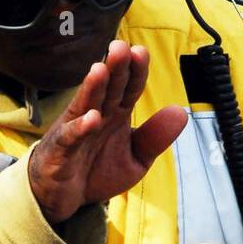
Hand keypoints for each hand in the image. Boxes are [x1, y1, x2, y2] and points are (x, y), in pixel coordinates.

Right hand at [27, 40, 187, 224]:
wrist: (63, 197)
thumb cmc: (97, 171)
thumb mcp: (135, 159)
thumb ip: (155, 137)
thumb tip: (182, 113)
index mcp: (116, 114)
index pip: (129, 88)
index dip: (135, 71)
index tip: (141, 52)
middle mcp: (96, 115)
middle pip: (107, 89)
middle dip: (114, 68)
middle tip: (120, 45)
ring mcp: (76, 130)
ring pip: (85, 105)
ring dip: (93, 87)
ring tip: (101, 69)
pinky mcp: (61, 151)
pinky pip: (70, 138)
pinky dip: (79, 128)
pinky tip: (91, 118)